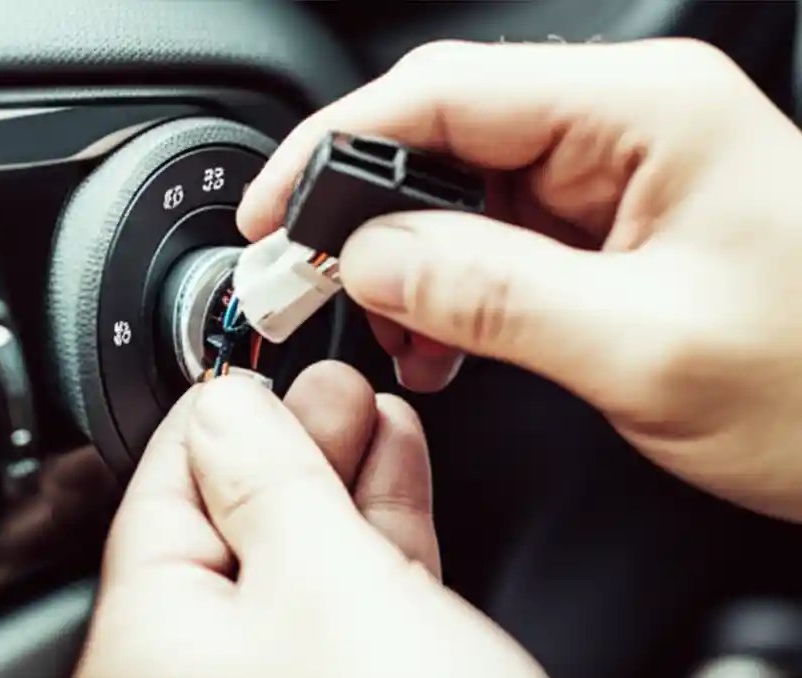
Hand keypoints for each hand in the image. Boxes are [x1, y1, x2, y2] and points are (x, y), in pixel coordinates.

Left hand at [65, 362, 565, 677]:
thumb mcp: (326, 583)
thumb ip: (269, 481)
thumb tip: (229, 408)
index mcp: (146, 656)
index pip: (156, 501)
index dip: (211, 420)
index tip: (249, 364)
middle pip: (229, 529)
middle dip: (284, 444)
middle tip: (323, 379)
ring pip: (296, 564)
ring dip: (337, 479)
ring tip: (370, 407)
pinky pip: (346, 608)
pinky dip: (374, 538)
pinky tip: (396, 475)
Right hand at [238, 39, 801, 520]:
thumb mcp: (641, 347)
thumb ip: (488, 292)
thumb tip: (366, 257)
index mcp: (642, 111)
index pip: (442, 92)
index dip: (334, 143)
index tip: (272, 208)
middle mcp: (626, 125)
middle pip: (443, 134)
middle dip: (360, 209)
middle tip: (307, 279)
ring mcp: (620, 176)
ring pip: (462, 192)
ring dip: (404, 260)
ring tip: (388, 327)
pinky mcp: (613, 229)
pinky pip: (499, 238)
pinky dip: (450, 286)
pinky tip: (438, 335)